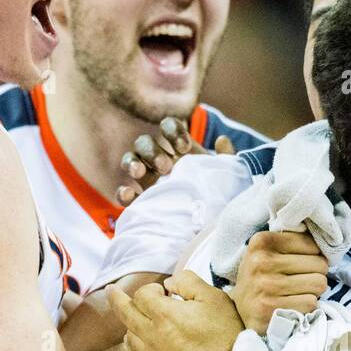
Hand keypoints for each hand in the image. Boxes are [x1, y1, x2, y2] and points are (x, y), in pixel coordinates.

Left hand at [110, 270, 244, 350]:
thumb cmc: (227, 340)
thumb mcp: (215, 300)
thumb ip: (189, 283)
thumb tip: (170, 283)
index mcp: (164, 315)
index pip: (142, 294)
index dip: (152, 289)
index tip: (165, 292)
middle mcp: (151, 336)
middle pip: (125, 313)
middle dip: (117, 299)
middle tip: (111, 291)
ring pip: (129, 338)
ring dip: (129, 325)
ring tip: (131, 320)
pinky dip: (134, 348)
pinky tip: (137, 347)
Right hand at [116, 118, 235, 204]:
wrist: (213, 223)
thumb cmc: (219, 194)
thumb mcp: (227, 176)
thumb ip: (228, 158)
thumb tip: (222, 140)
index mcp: (179, 150)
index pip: (169, 127)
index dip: (173, 132)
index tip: (184, 148)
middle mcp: (160, 161)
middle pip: (145, 143)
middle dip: (152, 151)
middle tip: (166, 167)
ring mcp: (148, 181)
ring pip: (131, 161)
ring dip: (132, 162)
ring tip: (139, 172)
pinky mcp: (142, 202)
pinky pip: (123, 194)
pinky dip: (122, 193)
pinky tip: (129, 195)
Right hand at [232, 230, 329, 334]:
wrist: (239, 309)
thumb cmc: (260, 277)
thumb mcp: (267, 252)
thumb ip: (292, 242)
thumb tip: (327, 241)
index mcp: (262, 242)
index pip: (311, 243)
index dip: (314, 255)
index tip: (304, 263)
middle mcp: (262, 262)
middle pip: (320, 264)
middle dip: (317, 274)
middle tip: (303, 280)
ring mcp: (266, 287)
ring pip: (319, 284)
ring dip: (314, 291)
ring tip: (298, 292)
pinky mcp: (271, 309)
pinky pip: (311, 303)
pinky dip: (307, 306)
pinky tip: (293, 305)